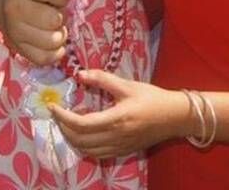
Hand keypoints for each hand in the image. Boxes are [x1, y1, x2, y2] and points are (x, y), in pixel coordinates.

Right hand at [0, 0, 67, 65]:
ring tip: (54, 27)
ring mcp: (16, 33)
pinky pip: (46, 58)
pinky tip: (53, 41)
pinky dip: (56, 51)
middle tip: (55, 13)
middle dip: (61, 16)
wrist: (4, 4)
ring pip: (53, 40)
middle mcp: (15, 12)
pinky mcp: (20, 50)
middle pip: (54, 20)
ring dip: (60, 34)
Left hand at [50, 70, 190, 157]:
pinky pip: (96, 155)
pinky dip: (84, 146)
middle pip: (79, 140)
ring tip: (67, 124)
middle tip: (58, 114)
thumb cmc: (153, 98)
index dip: (63, 116)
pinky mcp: (122, 152)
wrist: (175, 117)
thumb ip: (103, 79)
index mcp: (117, 119)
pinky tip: (83, 135)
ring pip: (85, 150)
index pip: (81, 123)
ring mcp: (119, 147)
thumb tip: (80, 74)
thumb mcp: (128, 85)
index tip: (53, 106)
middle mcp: (116, 137)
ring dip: (72, 139)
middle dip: (63, 127)